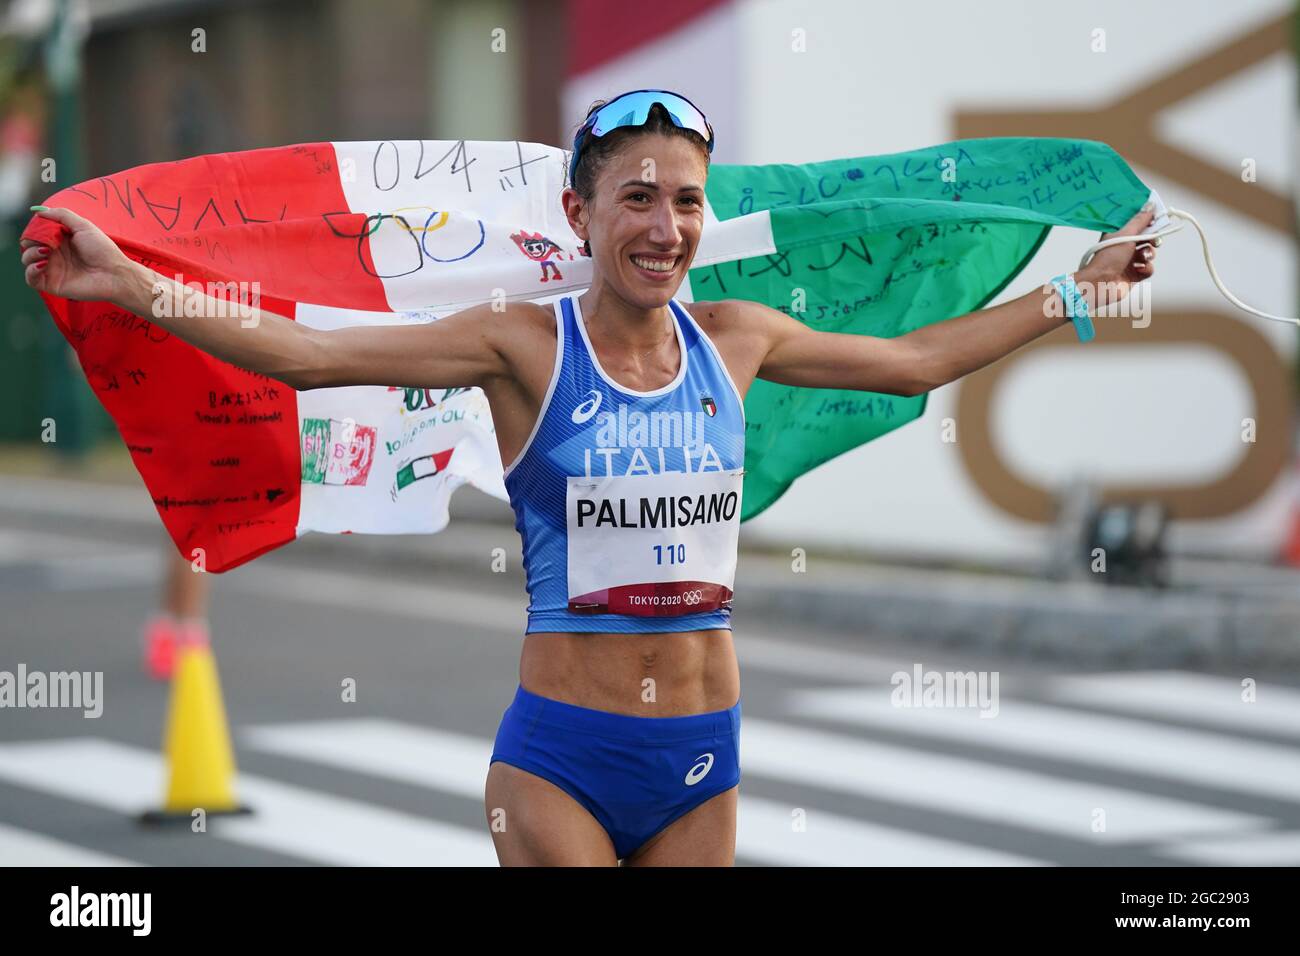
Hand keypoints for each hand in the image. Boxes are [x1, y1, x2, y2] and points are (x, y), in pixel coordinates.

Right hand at [20, 206, 139, 303]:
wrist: (115, 274)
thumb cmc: (103, 250)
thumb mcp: (83, 226)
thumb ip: (62, 215)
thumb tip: (39, 211)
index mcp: (61, 240)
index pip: (37, 232)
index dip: (34, 228)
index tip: (40, 227)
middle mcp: (55, 254)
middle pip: (29, 245)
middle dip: (30, 240)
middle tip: (44, 241)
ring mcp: (53, 269)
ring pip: (27, 260)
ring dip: (30, 253)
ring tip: (46, 252)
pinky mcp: (53, 284)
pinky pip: (31, 279)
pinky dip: (30, 270)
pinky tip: (42, 264)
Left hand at [1076, 205, 1157, 310]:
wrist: (1100, 284)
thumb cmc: (1107, 259)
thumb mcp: (1125, 235)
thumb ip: (1140, 221)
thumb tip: (1151, 205)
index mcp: (1117, 235)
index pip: (1135, 224)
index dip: (1147, 221)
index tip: (1157, 218)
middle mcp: (1123, 248)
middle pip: (1145, 239)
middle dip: (1152, 239)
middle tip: (1154, 240)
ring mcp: (1128, 262)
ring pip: (1148, 254)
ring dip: (1148, 255)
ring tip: (1142, 258)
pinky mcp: (1133, 275)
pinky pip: (1148, 269)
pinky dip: (1146, 269)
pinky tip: (1138, 270)